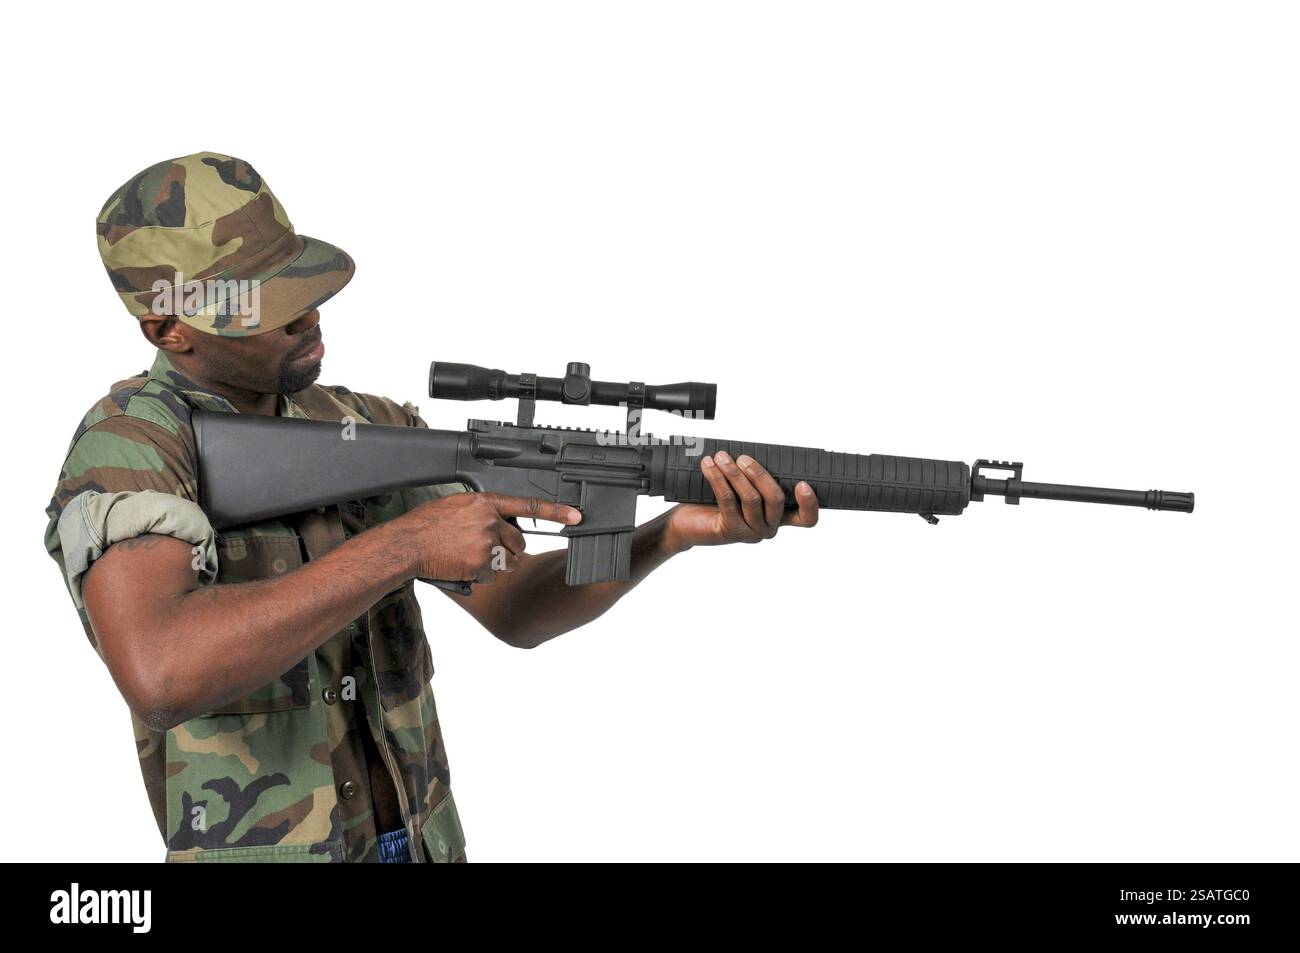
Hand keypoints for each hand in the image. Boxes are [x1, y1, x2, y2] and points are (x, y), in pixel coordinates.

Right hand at [395, 493, 581, 583]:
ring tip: (468, 555)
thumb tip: (500, 522)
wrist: (407, 544)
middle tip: (482, 547)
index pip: (528, 505)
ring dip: (495, 564)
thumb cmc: (427, 525)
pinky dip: (481, 575)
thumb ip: (483, 510)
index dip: (556, 511)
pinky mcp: (481, 564)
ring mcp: (487, 543)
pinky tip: (463, 565)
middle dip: (507, 549)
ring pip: (508, 561)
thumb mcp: (458, 505)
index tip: (576, 515)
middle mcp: (490, 521)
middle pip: (519, 542)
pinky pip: (493, 575)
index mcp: (485, 503)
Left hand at [662, 451, 818, 551]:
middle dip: (759, 474)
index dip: (809, 503)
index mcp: (779, 516)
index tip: (802, 483)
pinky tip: (709, 465)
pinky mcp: (731, 531)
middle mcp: (769, 528)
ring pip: (751, 498)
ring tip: (721, 456)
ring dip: (734, 473)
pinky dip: (718, 478)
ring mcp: (751, 532)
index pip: (806, 518)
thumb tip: (753, 451)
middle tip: (743, 457)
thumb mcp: (741, 486)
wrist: (687, 523)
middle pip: (775, 499)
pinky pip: (728, 500)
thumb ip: (754, 476)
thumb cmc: (716, 501)